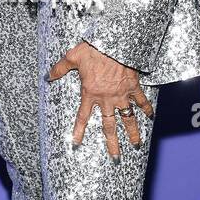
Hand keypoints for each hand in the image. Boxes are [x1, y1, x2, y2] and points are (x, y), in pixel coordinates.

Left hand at [48, 40, 152, 159]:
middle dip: (112, 142)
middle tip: (115, 157)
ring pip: (128, 118)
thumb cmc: (94, 49)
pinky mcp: (133, 86)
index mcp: (90, 93)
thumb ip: (60, 68)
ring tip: (136, 144)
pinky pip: (141, 100)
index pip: (83, 116)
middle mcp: (106, 98)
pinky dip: (147, 108)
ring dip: (133, 132)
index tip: (77, 143)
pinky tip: (151, 117)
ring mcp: (121, 94)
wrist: (115, 42)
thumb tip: (48, 76)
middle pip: (109, 125)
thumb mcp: (73, 56)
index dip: (79, 130)